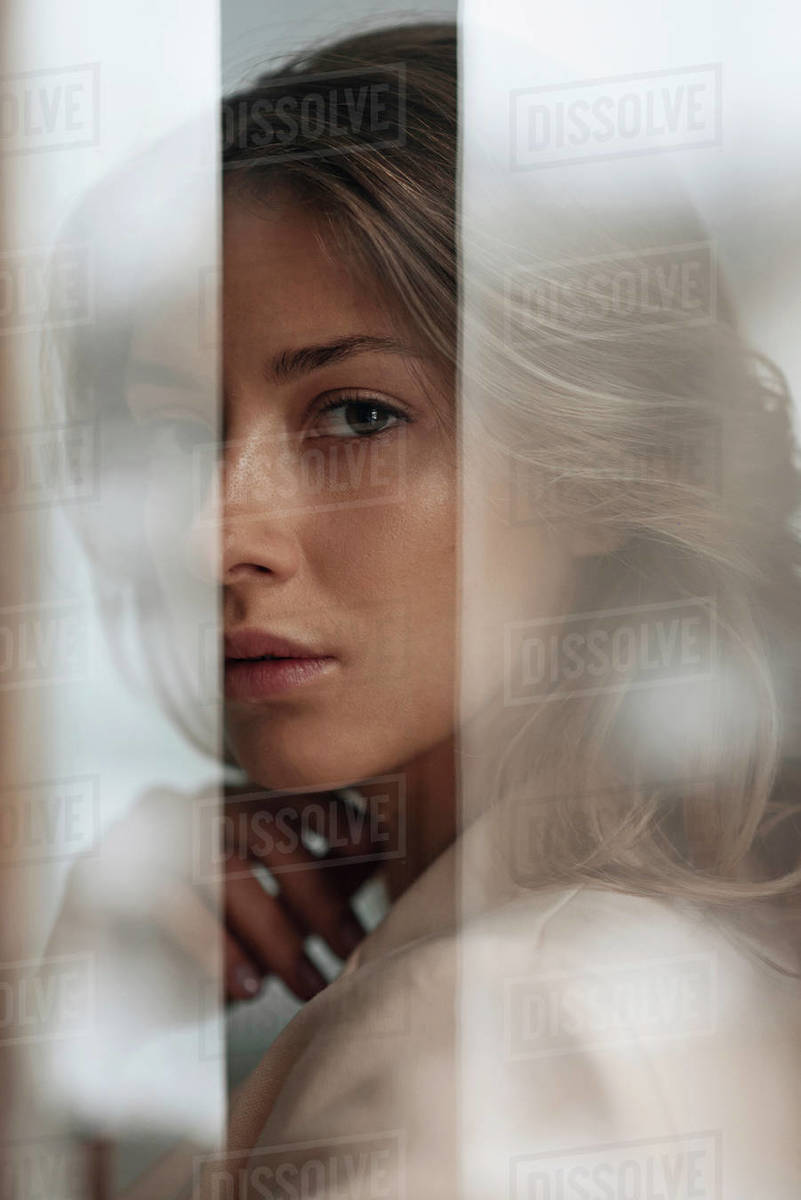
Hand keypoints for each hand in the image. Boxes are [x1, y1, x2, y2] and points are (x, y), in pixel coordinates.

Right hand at [49, 784, 388, 1005]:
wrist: (105, 1016)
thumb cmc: (203, 962)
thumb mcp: (272, 923)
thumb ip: (318, 887)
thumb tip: (381, 856)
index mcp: (223, 807)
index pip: (283, 792)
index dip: (330, 811)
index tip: (373, 845)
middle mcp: (181, 808)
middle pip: (260, 830)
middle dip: (315, 894)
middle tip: (351, 948)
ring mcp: (135, 838)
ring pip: (220, 867)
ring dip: (273, 930)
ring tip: (307, 983)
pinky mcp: (97, 878)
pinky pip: (166, 902)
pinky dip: (215, 947)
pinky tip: (247, 986)